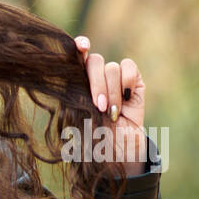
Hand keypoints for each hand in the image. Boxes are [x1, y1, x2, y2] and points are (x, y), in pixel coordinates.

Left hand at [74, 36, 148, 173]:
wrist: (116, 152)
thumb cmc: (91, 138)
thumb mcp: (76, 120)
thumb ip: (72, 98)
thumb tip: (64, 82)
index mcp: (78, 82)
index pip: (75, 56)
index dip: (78, 47)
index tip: (80, 47)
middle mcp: (96, 77)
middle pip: (94, 61)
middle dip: (95, 83)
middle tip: (98, 106)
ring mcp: (116, 78)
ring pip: (112, 68)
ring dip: (111, 91)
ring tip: (111, 112)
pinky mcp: (135, 81)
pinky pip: (129, 68)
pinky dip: (126, 82)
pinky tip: (125, 99)